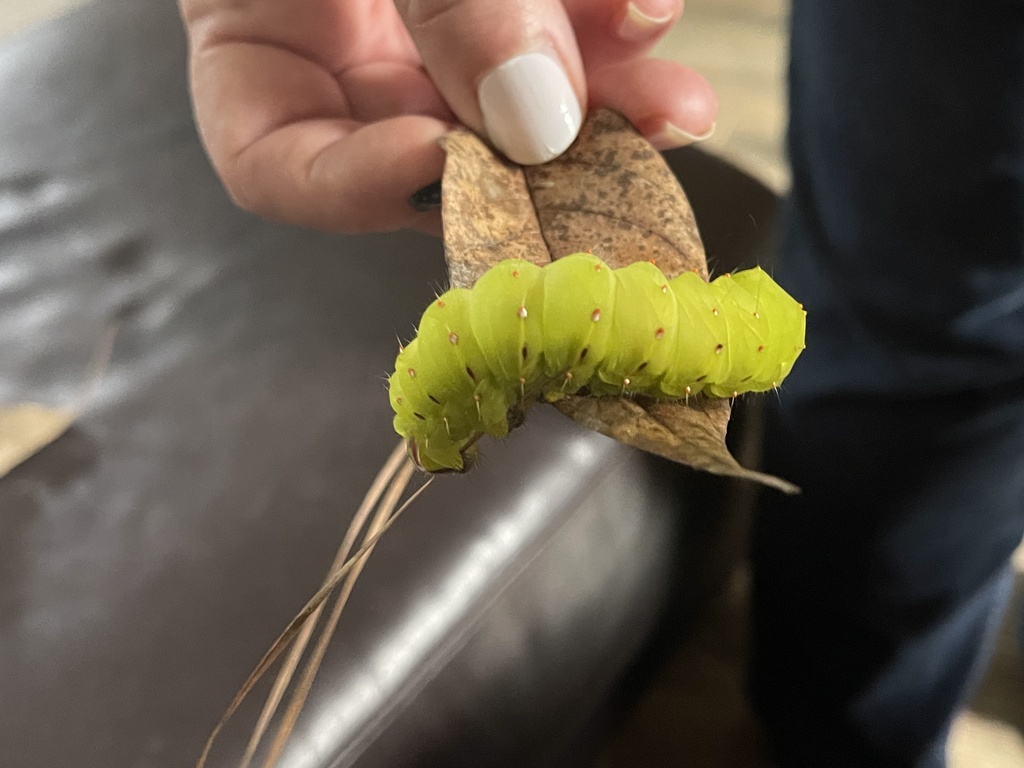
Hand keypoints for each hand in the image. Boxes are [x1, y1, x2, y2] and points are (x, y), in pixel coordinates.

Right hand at [179, 0, 716, 234]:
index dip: (353, 185)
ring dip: (598, 97)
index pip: (273, 161)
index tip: (443, 159)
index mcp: (255, 17)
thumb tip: (534, 120)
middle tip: (608, 159)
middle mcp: (340, 30)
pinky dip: (610, 21)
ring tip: (676, 103)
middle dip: (522, 150)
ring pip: (511, 90)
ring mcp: (424, 11)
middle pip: (423, 135)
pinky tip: (649, 7)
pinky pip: (559, 19)